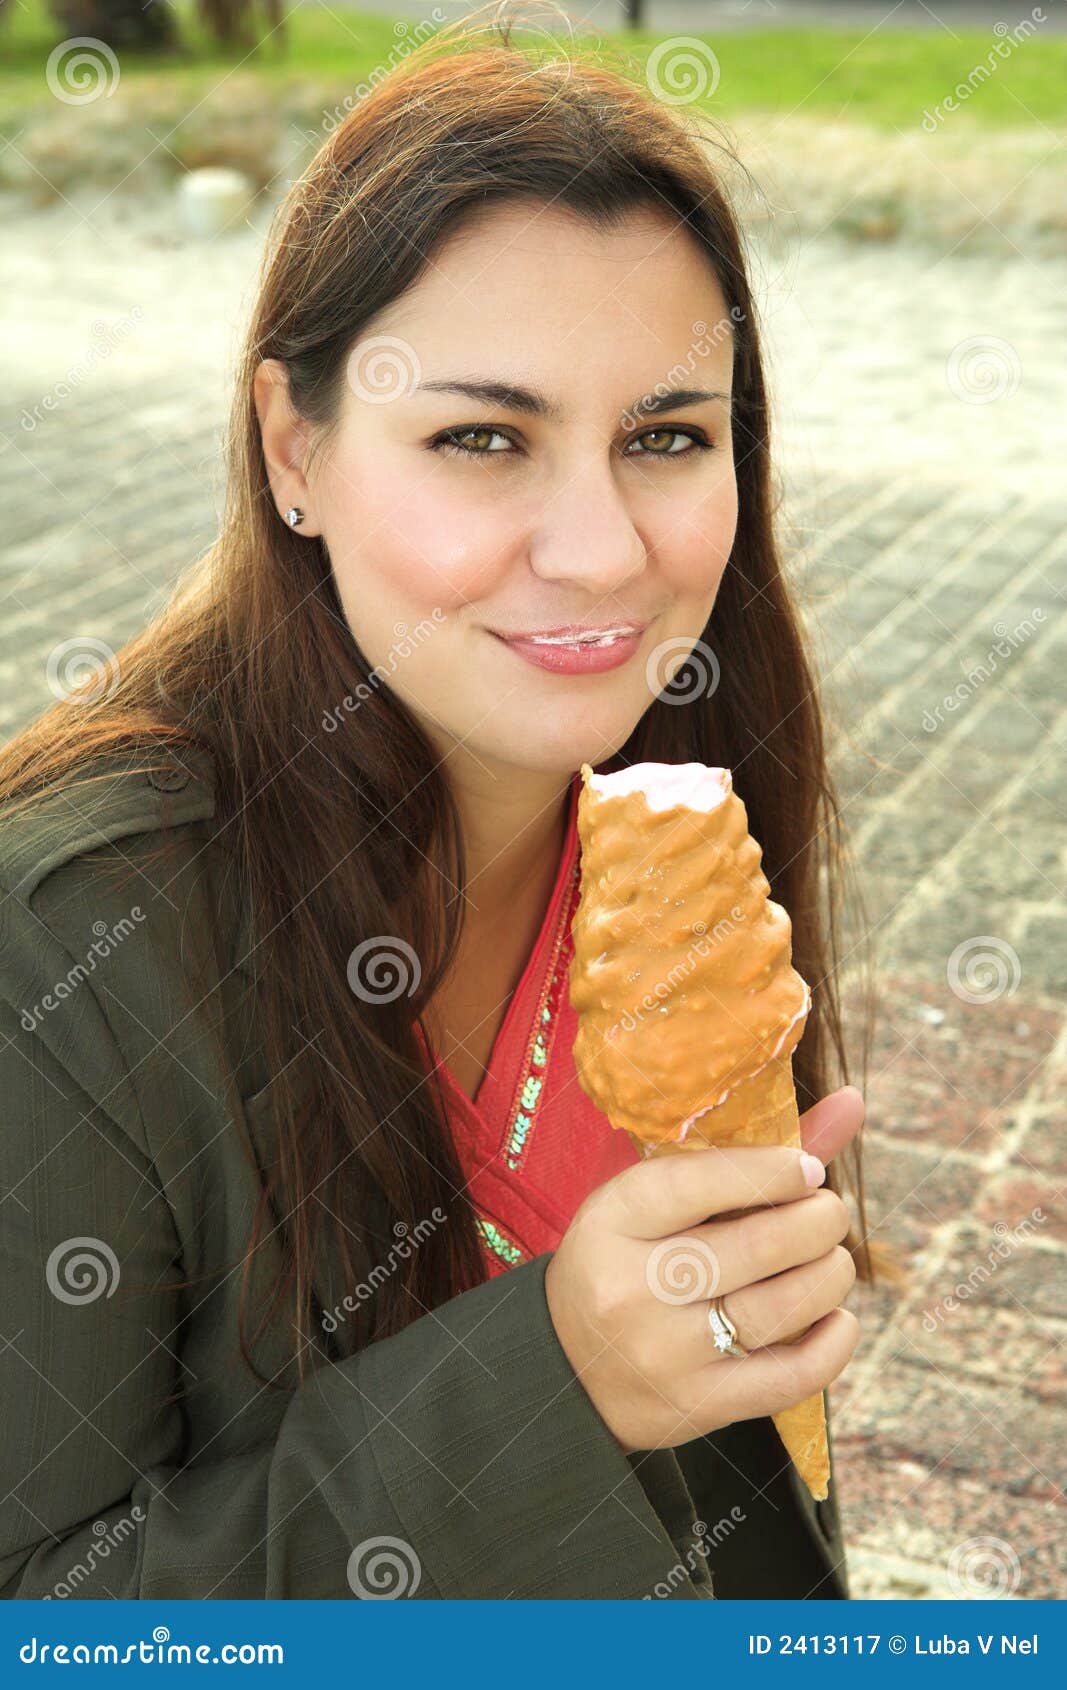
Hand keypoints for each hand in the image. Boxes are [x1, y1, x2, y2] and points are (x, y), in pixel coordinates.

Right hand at [544, 1086, 862, 1454]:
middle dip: (819, 1221)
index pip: (704, 1181)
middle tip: (828, 1214)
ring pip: (782, 1308)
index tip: (808, 1170)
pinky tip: (835, 1317)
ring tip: (832, 1262)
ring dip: (831, 1275)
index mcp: (613, 1219)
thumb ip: (754, 1156)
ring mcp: (664, 1353)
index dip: (774, 1169)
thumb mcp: (659, 1200)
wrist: (568, 1368)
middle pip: (758, 1245)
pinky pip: (790, 1377)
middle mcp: (632, 1286)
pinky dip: (833, 1343)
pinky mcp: (696, 1406)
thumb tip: (853, 1103)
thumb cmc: (630, 1259)